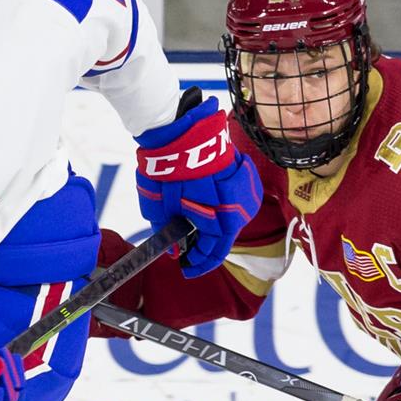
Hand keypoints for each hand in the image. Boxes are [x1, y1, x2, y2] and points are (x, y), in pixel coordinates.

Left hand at [134, 91, 260, 276]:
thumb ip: (167, 232)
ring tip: (192, 225)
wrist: (178, 132)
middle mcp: (238, 209)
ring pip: (231, 218)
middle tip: (186, 247)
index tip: (186, 268)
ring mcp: (242, 189)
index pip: (215, 253)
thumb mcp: (159, 207)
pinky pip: (235, 198)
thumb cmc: (167, 170)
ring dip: (214, 225)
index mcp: (220, 221)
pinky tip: (204, 204)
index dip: (200, 264)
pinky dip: (221, 206)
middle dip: (205, 245)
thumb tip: (175, 251)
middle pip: (224, 237)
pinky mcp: (240, 172)